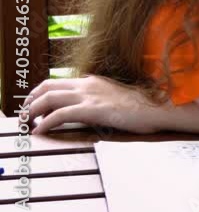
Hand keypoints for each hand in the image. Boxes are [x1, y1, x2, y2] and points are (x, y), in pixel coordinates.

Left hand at [26, 76, 162, 134]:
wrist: (160, 107)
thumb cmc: (145, 106)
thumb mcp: (118, 98)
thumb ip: (102, 98)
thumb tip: (91, 108)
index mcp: (94, 81)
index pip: (59, 83)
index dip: (42, 93)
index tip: (34, 105)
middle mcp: (88, 84)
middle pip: (48, 86)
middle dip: (30, 100)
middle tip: (24, 114)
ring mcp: (90, 96)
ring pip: (49, 97)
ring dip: (32, 110)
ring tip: (27, 122)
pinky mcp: (93, 109)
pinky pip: (60, 114)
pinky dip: (46, 122)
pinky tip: (40, 130)